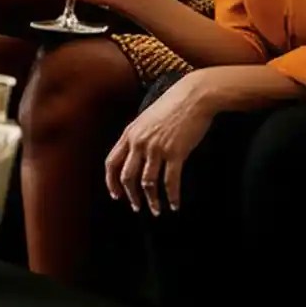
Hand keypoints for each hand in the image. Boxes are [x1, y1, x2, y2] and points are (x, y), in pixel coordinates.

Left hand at [105, 73, 212, 214]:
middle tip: (137, 207)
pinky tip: (175, 204)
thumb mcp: (146, 118)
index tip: (116, 195)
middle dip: (131, 195)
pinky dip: (172, 196)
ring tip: (157, 210)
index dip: (111, 182)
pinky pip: (170, 181)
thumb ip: (138, 136)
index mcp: (129, 134)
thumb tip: (135, 156)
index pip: (111, 163)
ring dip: (151, 200)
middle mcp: (139, 143)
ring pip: (147, 183)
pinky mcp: (176, 153)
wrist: (193, 96)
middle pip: (127, 177)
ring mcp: (157, 148)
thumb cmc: (172, 105)